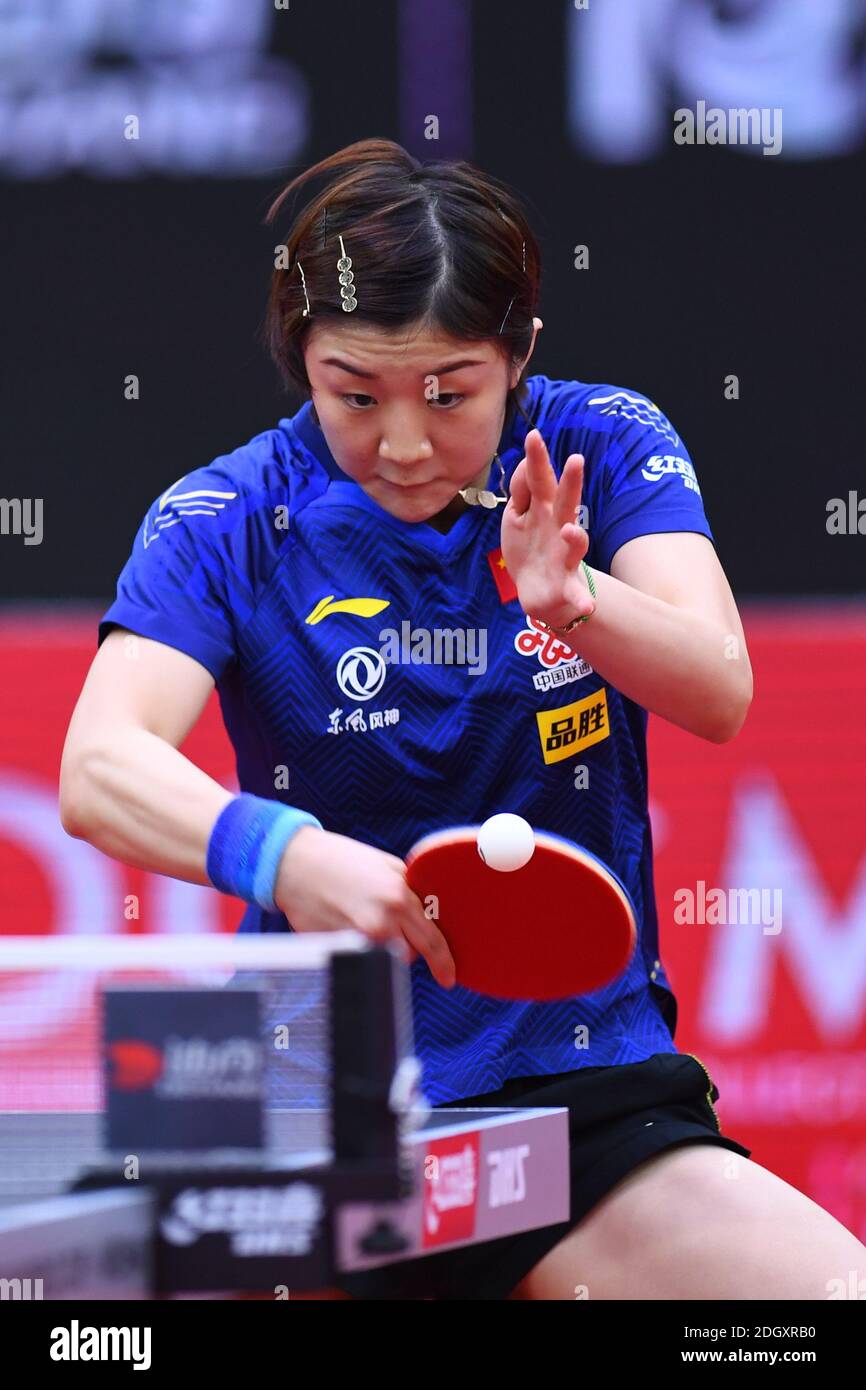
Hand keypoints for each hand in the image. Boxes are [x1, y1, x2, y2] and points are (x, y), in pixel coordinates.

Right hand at [274, 826, 456, 987]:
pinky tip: (344, 920)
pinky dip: (358, 944)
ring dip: (382, 945)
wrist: (295, 863)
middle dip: (406, 944)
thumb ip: (410, 889)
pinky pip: (359, 955)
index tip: (449, 977)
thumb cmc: (339, 859)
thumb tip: (429, 912)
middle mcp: (381, 921)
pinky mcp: (336, 947)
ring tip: (361, 916)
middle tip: (386, 921)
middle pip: (410, 955)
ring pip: (384, 957)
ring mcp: (357, 938)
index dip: (444, 963)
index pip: (431, 941)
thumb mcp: (385, 864)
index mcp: (398, 897)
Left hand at [500, 428, 594, 628]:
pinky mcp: (566, 586)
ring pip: (576, 545)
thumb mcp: (517, 516)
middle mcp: (559, 529)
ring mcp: (565, 557)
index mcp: (544, 511)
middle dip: (572, 483)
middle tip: (576, 460)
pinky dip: (583, 600)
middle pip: (566, 503)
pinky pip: (577, 595)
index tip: (533, 434)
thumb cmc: (530, 547)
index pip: (540, 481)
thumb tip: (524, 463)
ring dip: (577, 538)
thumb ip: (521, 490)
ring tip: (572, 531)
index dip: (537, 459)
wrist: (539, 592)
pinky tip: (587, 606)